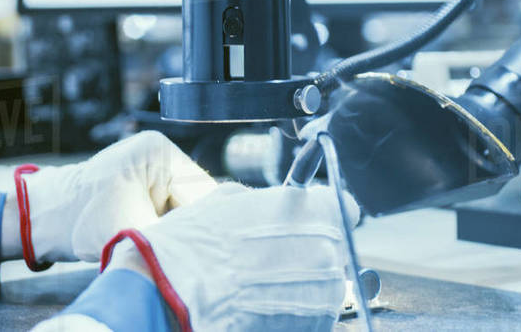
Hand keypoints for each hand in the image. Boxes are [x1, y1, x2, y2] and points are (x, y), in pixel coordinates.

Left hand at [2, 132, 216, 263]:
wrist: (43, 221)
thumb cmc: (80, 219)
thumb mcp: (136, 229)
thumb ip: (175, 235)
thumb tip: (203, 243)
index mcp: (160, 151)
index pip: (202, 192)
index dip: (200, 225)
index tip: (195, 248)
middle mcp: (160, 155)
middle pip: (193, 200)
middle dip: (185, 228)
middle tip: (176, 251)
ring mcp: (151, 169)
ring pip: (182, 210)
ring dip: (173, 231)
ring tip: (158, 246)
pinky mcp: (143, 186)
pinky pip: (167, 212)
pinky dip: (161, 230)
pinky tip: (151, 242)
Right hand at [105, 183, 355, 330]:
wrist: (175, 298)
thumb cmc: (195, 246)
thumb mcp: (225, 202)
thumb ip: (262, 201)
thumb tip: (269, 205)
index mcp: (315, 209)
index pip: (344, 207)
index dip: (323, 214)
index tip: (308, 221)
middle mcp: (329, 249)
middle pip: (333, 249)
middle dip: (307, 252)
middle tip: (269, 260)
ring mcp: (325, 294)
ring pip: (323, 286)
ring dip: (299, 285)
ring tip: (258, 288)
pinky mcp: (315, 327)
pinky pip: (312, 315)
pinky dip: (293, 313)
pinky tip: (259, 309)